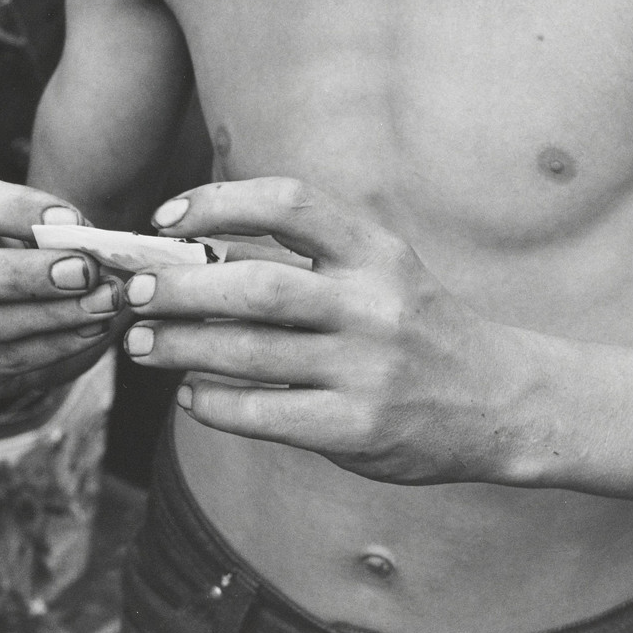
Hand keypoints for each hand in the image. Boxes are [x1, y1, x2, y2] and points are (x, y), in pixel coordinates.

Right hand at [0, 175, 127, 398]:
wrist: (29, 293)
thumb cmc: (34, 242)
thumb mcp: (39, 222)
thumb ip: (60, 227)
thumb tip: (96, 246)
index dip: (17, 210)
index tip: (73, 220)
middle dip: (25, 275)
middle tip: (85, 271)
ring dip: (56, 314)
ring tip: (105, 301)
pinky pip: (9, 362)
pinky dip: (59, 344)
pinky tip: (95, 328)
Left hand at [123, 176, 525, 483]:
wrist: (498, 398)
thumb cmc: (417, 323)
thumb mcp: (383, 267)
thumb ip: (312, 254)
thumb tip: (197, 249)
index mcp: (377, 249)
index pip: (290, 203)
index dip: (220, 202)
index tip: (168, 218)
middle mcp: (373, 303)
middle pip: (259, 285)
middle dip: (183, 286)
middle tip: (135, 290)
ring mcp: (367, 368)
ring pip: (252, 352)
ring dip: (183, 346)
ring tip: (143, 342)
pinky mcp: (357, 429)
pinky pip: (266, 413)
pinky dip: (216, 403)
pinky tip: (192, 395)